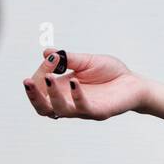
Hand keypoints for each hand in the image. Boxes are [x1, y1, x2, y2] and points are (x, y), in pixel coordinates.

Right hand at [22, 48, 147, 120]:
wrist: (136, 83)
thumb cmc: (111, 73)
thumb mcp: (88, 61)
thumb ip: (69, 59)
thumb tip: (47, 52)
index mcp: (63, 90)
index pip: (42, 87)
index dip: (41, 73)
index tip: (50, 58)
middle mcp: (69, 102)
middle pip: (43, 108)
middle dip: (33, 95)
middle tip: (27, 81)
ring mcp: (83, 109)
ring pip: (59, 110)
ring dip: (51, 95)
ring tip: (48, 78)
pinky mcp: (99, 112)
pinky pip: (83, 108)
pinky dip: (76, 95)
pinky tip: (75, 81)